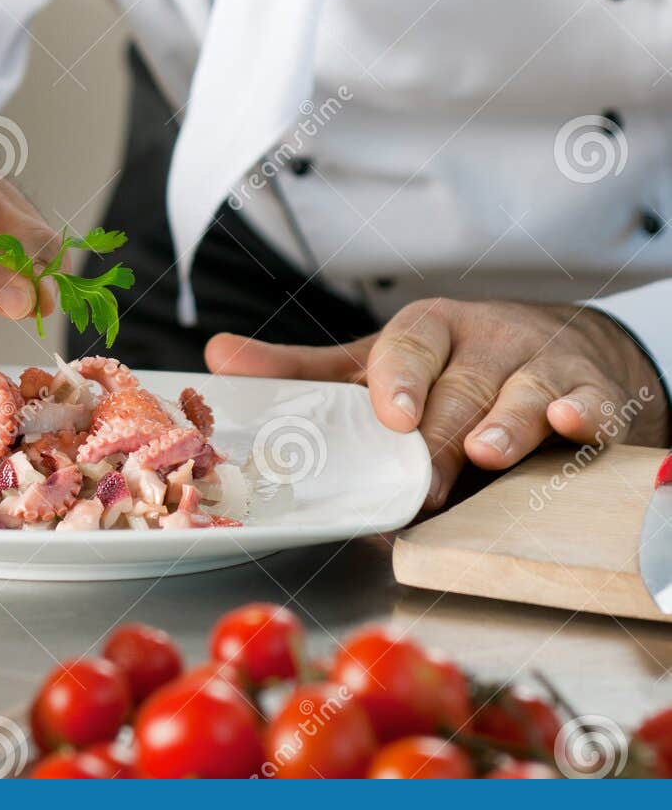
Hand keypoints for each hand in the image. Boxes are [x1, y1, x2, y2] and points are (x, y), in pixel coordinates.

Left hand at [206, 296, 669, 509]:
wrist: (555, 351)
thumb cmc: (452, 368)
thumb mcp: (379, 363)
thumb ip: (307, 374)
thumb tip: (219, 358)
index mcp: (429, 331)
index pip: (410, 344)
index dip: (399, 377)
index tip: (390, 413)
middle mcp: (486, 342)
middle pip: (462, 386)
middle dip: (442, 433)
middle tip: (424, 478)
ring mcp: (541, 366)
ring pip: (526, 393)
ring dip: (507, 423)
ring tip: (485, 453)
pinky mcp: (590, 394)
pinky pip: (591, 404)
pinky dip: (583, 414)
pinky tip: (571, 424)